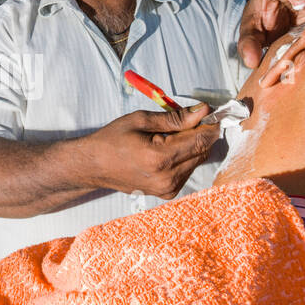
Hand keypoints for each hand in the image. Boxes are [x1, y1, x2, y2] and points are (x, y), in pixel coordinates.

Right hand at [87, 106, 220, 199]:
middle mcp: (168, 177)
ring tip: (169, 136)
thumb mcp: (141, 120)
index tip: (209, 111)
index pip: (201, 140)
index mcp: (160, 158)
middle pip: (203, 150)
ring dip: (192, 145)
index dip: (210, 123)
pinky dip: (184, 156)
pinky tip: (166, 150)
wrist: (94, 166)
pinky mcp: (168, 193)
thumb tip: (203, 111)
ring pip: (198, 160)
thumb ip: (175, 118)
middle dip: (200, 132)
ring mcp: (169, 188)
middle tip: (185, 119)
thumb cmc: (113, 140)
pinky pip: (188, 169)